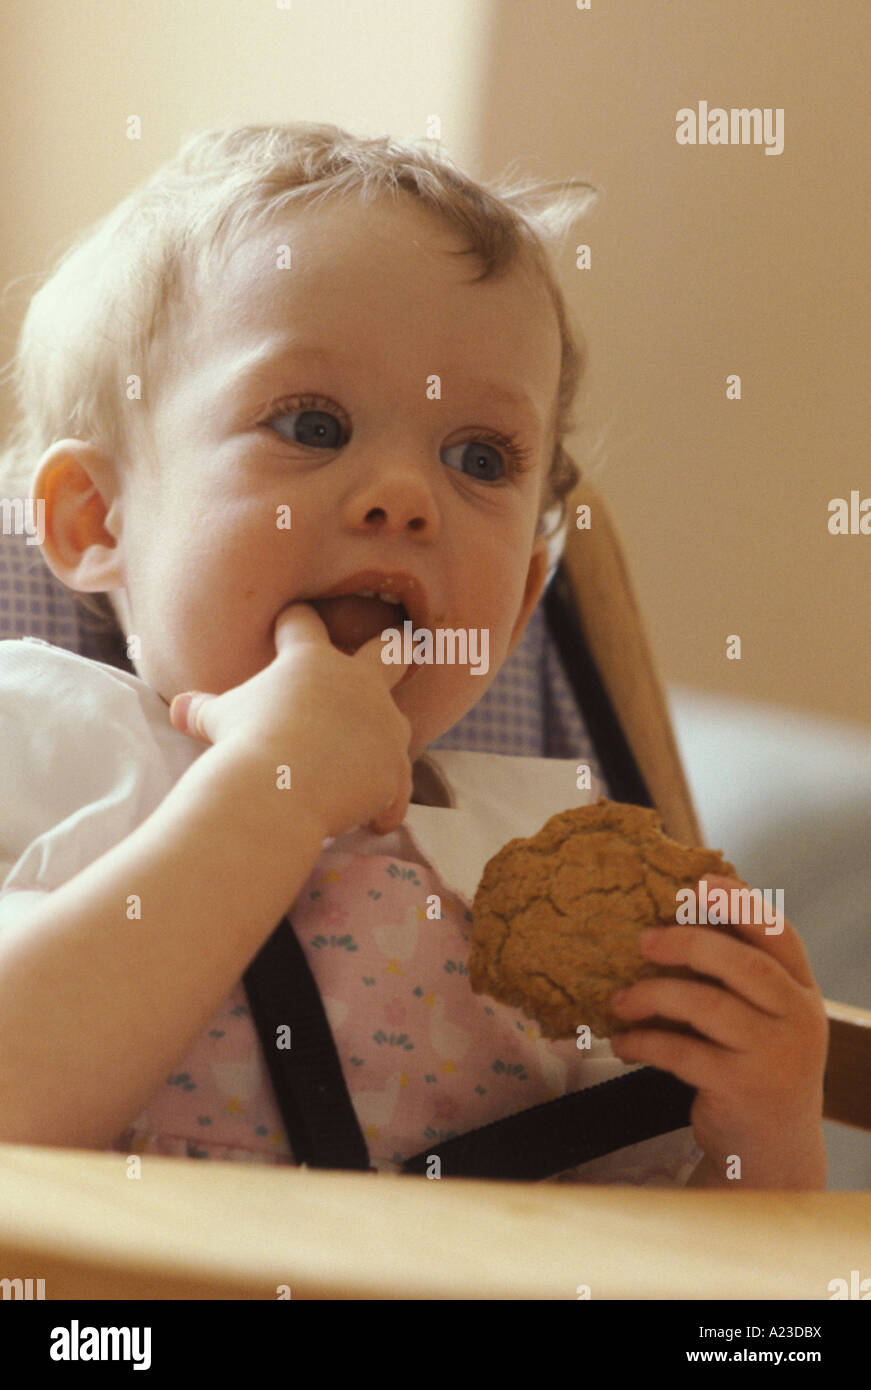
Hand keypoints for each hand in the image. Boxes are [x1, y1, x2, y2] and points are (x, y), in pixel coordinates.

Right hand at [168, 603, 413, 839]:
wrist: (277, 788)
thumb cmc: (243, 744)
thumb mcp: (217, 721)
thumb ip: (203, 710)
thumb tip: (177, 708)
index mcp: (311, 659)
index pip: (302, 622)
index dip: (294, 623)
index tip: (289, 625)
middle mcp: (358, 682)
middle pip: (388, 651)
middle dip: (392, 651)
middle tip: (392, 654)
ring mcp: (382, 723)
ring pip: (398, 724)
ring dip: (382, 744)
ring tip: (362, 772)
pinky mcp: (392, 766)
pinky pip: (398, 783)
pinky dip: (389, 802)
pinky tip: (380, 821)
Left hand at [609, 874, 827, 1187]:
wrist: (772, 1152)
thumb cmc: (755, 1068)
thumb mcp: (762, 1020)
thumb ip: (735, 977)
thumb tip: (671, 921)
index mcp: (802, 992)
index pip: (779, 934)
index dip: (740, 903)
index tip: (699, 882)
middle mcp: (798, 1020)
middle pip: (743, 964)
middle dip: (688, 943)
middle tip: (643, 939)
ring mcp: (774, 1057)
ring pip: (706, 1006)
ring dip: (652, 995)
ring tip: (619, 1000)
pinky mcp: (742, 1090)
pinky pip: (682, 1052)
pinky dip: (644, 1042)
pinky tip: (623, 1042)